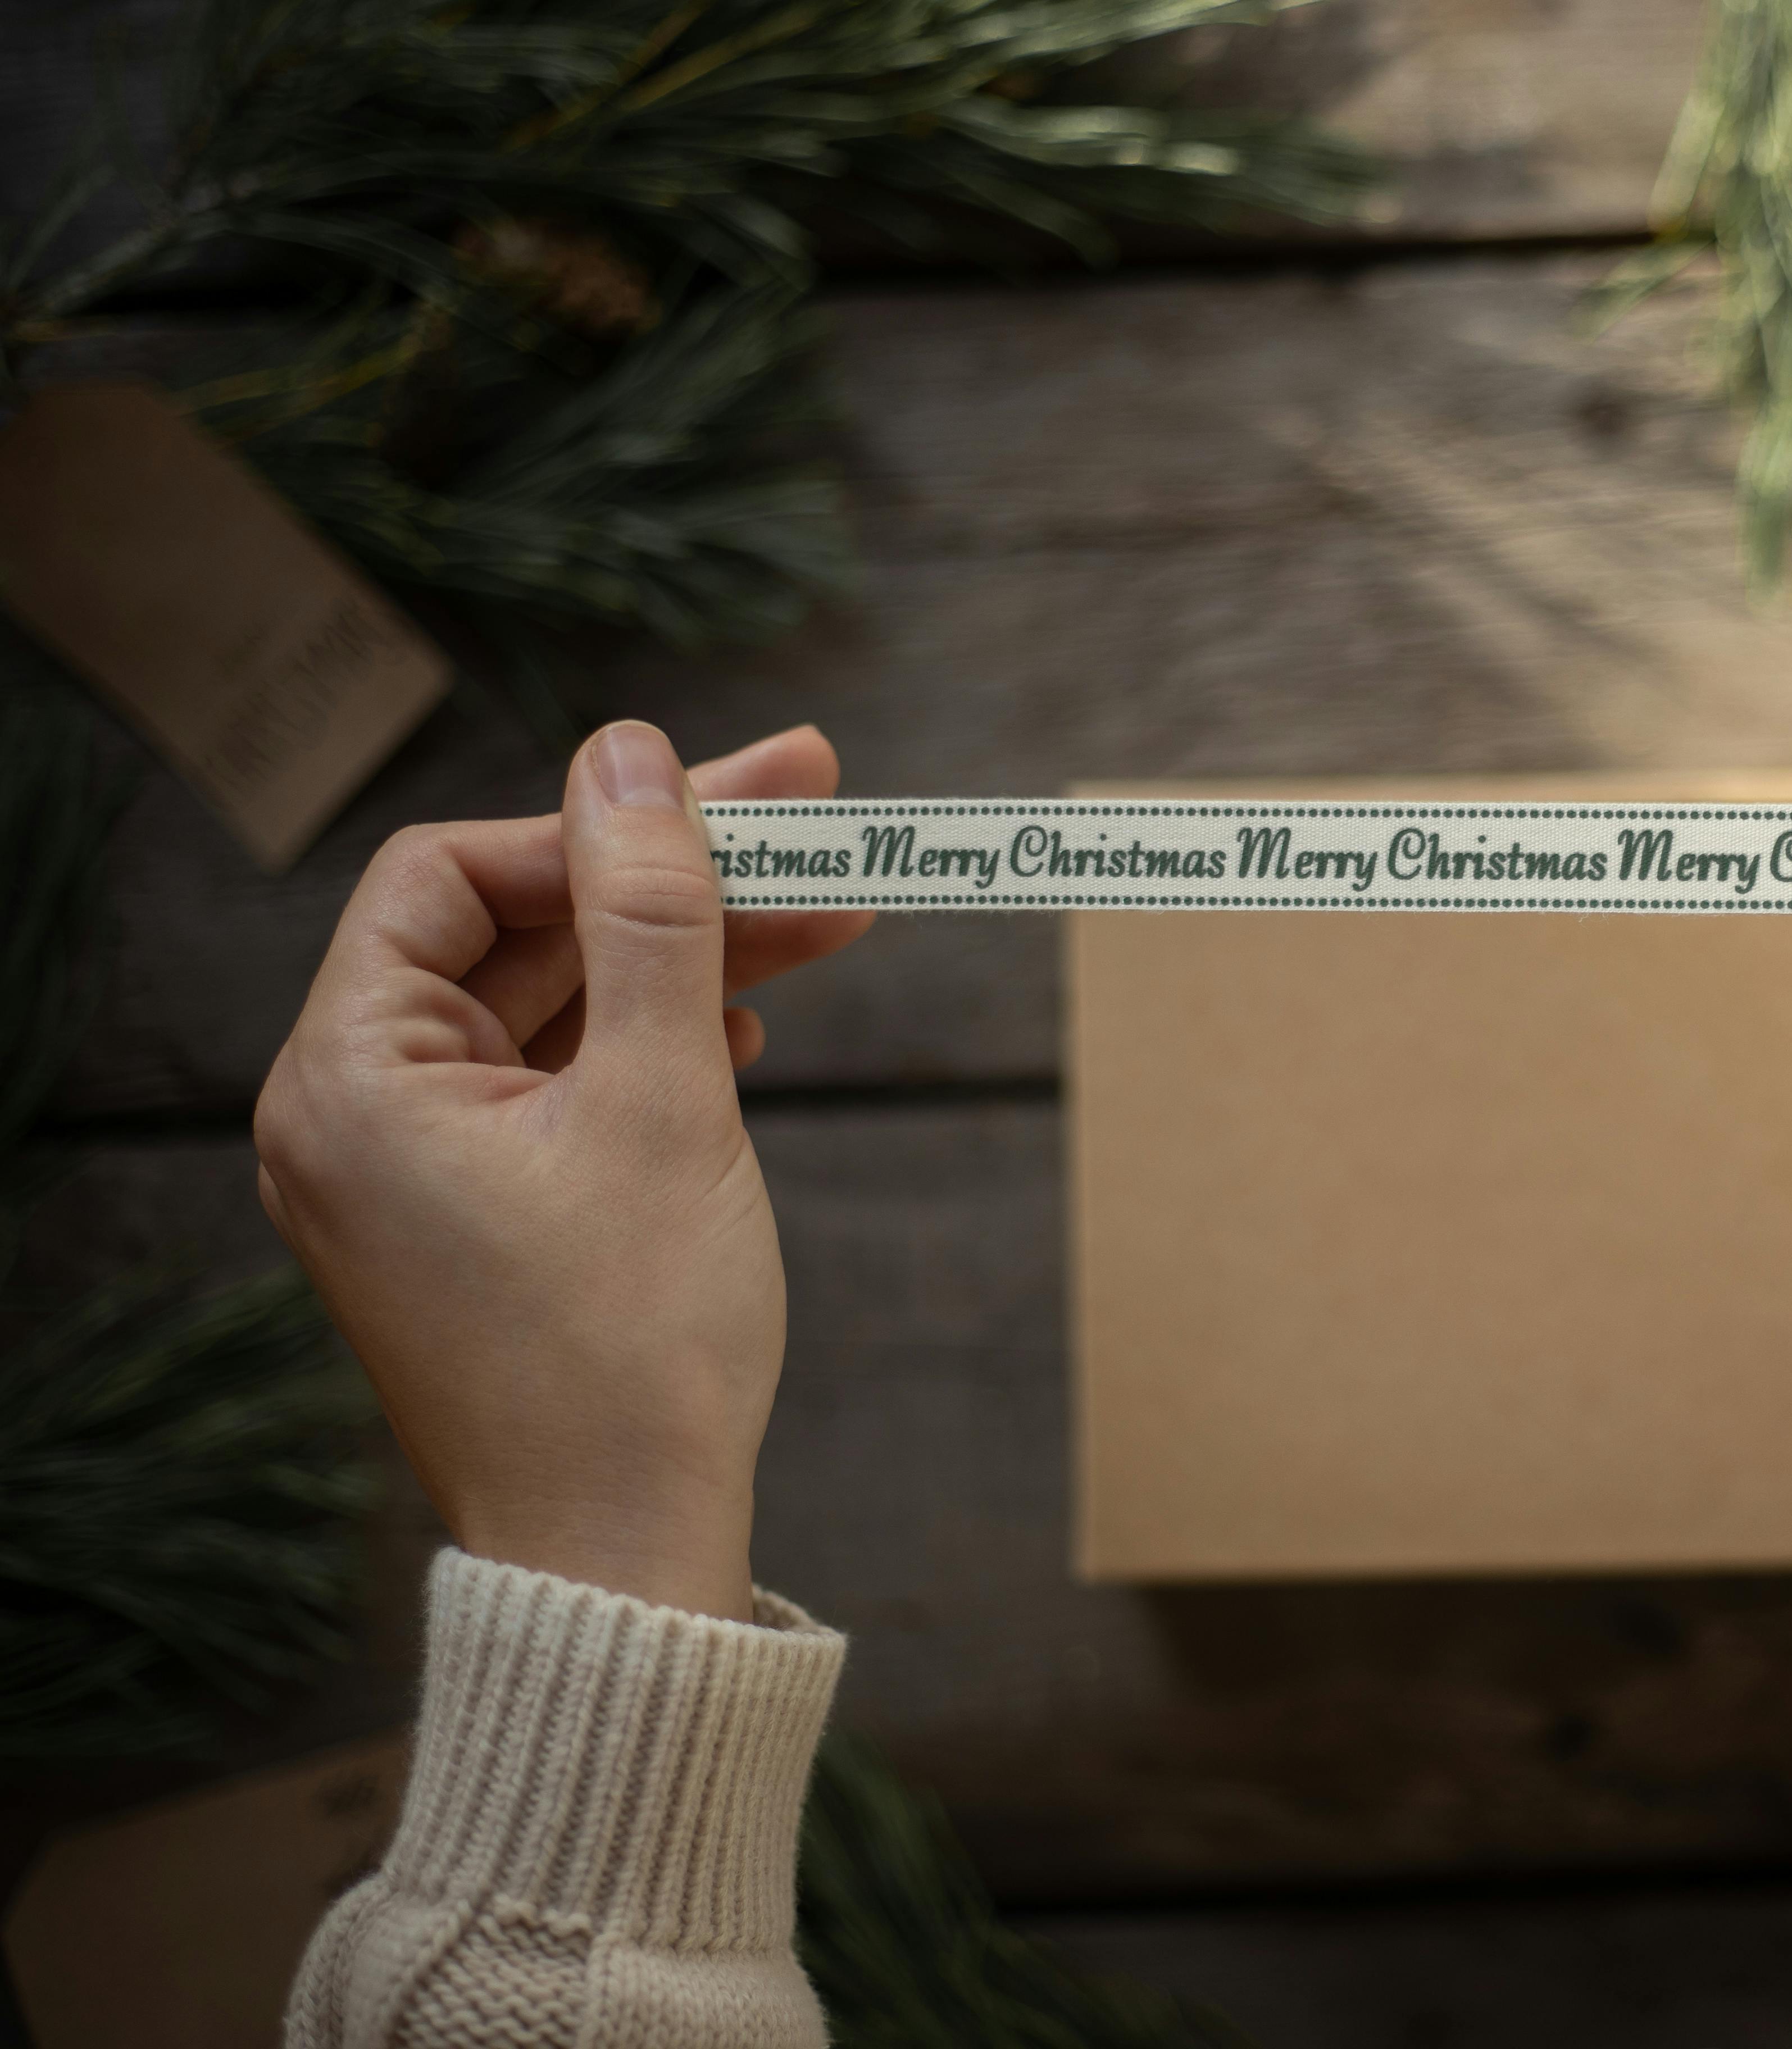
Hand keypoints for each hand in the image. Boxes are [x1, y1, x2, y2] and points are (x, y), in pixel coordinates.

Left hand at [253, 723, 871, 1619]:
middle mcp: (354, 1116)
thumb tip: (627, 753)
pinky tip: (745, 1029)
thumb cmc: (633, 1349)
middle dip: (671, 872)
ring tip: (827, 906)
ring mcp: (415, 1171)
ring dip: (684, 954)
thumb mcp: (661, 1098)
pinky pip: (559, 1083)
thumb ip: (648, 913)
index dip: (598, 826)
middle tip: (813, 804)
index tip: (740, 804)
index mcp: (348, 1080)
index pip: (454, 875)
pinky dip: (651, 1042)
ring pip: (556, 1005)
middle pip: (517, 931)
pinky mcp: (479, 1216)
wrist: (627, 1551)